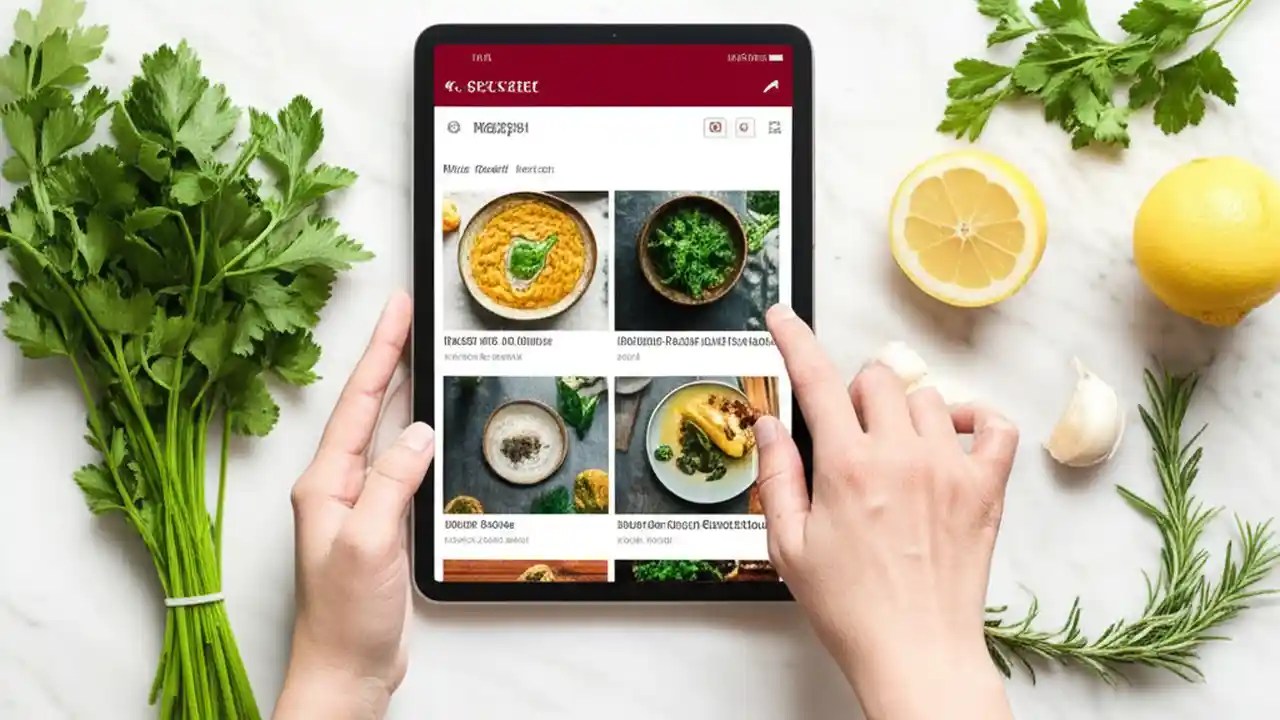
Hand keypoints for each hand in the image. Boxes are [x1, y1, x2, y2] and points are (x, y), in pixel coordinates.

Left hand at [275, 293, 430, 719]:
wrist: (347, 670)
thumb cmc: (344, 618)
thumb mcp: (368, 542)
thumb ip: (392, 482)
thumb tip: (419, 433)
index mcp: (326, 483)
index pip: (359, 402)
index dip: (380, 352)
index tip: (397, 311)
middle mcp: (339, 487)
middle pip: (370, 407)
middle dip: (389, 358)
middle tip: (410, 316)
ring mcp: (359, 505)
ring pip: (386, 433)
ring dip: (403, 393)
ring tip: (420, 354)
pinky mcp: (380, 526)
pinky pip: (401, 466)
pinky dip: (418, 438)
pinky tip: (430, 429)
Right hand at [755, 306, 1017, 719]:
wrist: (915, 652)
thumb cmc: (853, 609)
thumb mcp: (788, 545)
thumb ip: (778, 475)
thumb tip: (770, 426)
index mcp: (846, 466)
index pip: (818, 379)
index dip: (794, 340)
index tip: (783, 319)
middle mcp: (901, 455)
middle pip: (877, 378)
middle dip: (854, 393)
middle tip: (846, 431)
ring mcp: (949, 467)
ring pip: (926, 396)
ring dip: (903, 409)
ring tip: (893, 447)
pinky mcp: (986, 487)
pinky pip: (993, 424)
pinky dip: (974, 418)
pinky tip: (952, 434)